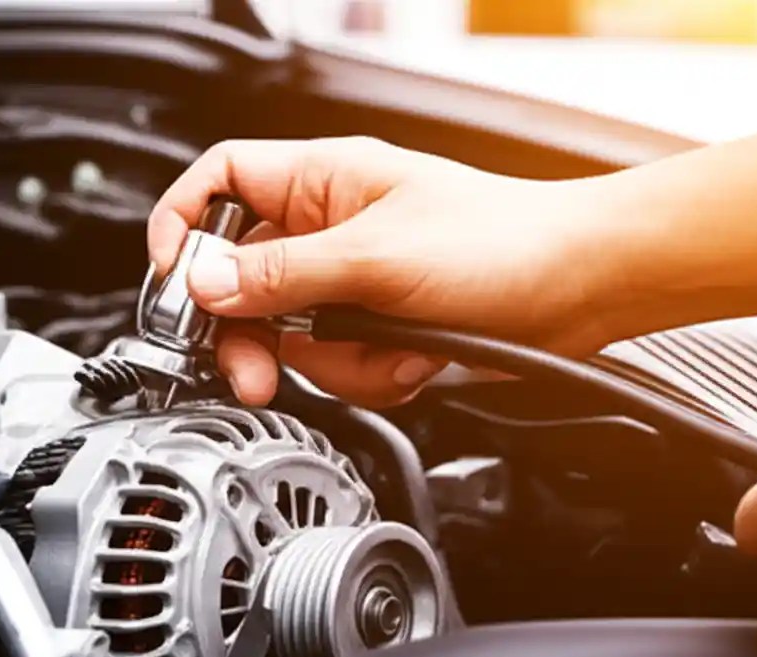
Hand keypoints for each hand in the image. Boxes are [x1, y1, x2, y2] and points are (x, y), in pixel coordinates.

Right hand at [147, 137, 621, 406]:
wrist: (581, 290)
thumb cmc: (504, 242)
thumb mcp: (377, 257)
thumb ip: (283, 275)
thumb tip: (205, 285)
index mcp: (322, 181)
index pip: (221, 183)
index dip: (185, 225)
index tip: (174, 279)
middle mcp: (329, 228)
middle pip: (240, 278)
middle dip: (251, 330)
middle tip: (253, 366)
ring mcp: (352, 282)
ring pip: (288, 335)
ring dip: (331, 359)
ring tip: (383, 348)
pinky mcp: (378, 328)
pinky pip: (336, 365)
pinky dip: (368, 374)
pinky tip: (411, 359)